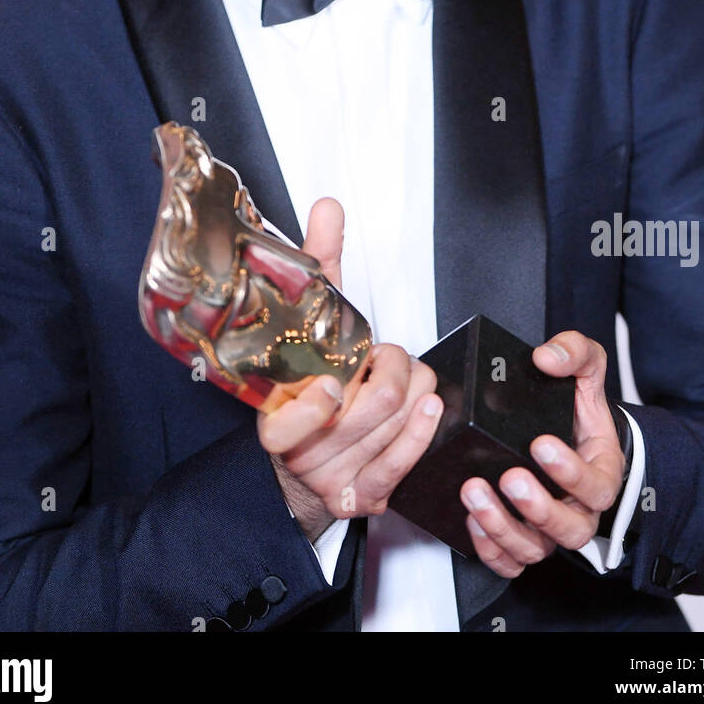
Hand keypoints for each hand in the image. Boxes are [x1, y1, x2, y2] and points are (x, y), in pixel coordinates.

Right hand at [258, 197, 442, 540]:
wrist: (306, 455)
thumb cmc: (310, 375)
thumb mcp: (309, 318)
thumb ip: (319, 264)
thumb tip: (329, 206)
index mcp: (272, 414)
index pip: (284, 426)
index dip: (313, 408)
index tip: (329, 386)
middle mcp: (298, 453)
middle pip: (370, 407)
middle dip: (393, 370)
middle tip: (386, 358)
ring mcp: (330, 480)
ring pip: (396, 424)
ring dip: (414, 391)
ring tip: (403, 378)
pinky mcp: (362, 497)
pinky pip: (402, 463)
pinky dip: (423, 429)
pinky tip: (430, 406)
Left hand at [460, 330, 625, 577]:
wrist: (567, 436)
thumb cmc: (577, 413)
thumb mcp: (585, 373)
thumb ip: (576, 353)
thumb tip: (548, 357)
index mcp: (600, 472)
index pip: (596, 486)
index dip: (570, 471)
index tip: (541, 444)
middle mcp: (578, 509)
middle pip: (570, 529)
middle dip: (538, 507)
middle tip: (509, 478)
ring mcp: (549, 529)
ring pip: (535, 548)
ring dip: (504, 527)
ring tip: (475, 493)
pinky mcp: (522, 539)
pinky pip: (510, 561)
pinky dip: (490, 549)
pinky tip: (471, 520)